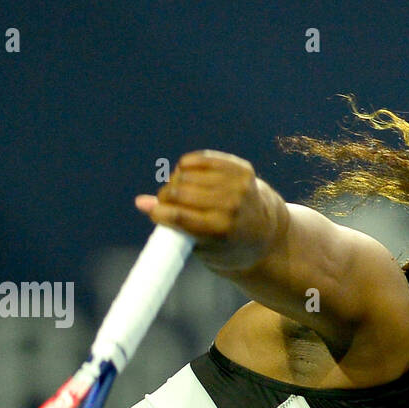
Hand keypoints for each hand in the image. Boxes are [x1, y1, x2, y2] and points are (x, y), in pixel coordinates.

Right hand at [135, 150, 283, 272]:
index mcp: (221, 231)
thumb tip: (141, 202)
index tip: (153, 213)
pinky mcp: (241, 169)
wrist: (267, 233)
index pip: (178, 216)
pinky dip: (189, 165)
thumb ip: (173, 225)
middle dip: (165, 197)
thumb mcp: (202, 247)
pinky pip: (202, 158)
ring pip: (188, 172)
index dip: (159, 212)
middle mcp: (231, 206)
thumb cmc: (228, 246)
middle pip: (180, 192)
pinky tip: (187, 174)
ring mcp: (238, 185)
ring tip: (178, 191)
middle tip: (165, 203)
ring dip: (176, 181)